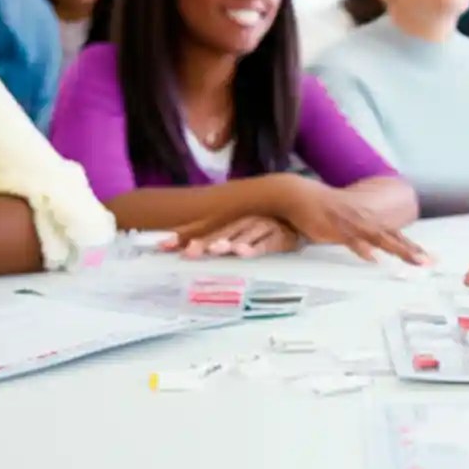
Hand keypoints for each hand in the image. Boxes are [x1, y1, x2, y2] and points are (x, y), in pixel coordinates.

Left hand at [162, 216, 298, 258]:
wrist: (304, 214)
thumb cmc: (267, 230)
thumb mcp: (242, 234)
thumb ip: (213, 239)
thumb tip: (174, 247)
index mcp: (233, 220)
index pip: (206, 228)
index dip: (185, 236)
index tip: (164, 246)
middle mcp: (246, 220)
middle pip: (223, 231)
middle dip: (206, 241)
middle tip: (191, 251)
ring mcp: (264, 226)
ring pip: (244, 234)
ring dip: (229, 241)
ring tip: (216, 250)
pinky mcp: (282, 236)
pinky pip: (268, 242)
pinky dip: (256, 247)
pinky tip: (245, 253)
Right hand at [280, 180, 428, 264]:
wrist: (303, 197)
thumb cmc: (323, 210)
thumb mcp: (345, 222)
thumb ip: (358, 236)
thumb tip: (368, 249)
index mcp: (367, 222)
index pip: (395, 236)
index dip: (411, 247)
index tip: (429, 258)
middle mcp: (366, 223)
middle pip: (394, 239)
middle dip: (413, 251)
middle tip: (431, 262)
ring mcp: (354, 226)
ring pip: (382, 239)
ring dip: (400, 250)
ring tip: (417, 261)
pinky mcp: (339, 229)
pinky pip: (353, 242)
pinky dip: (363, 250)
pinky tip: (373, 258)